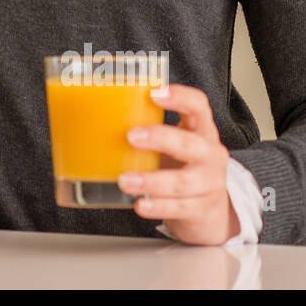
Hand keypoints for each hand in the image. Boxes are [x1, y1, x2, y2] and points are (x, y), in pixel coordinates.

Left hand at [117, 84, 241, 245]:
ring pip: (182, 182)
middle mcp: (210, 155)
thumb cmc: (182, 167)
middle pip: (191, 144)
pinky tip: (140, 205)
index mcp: (201, 131)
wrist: (210, 211)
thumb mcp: (172, 144)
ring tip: (124, 180)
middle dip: (160, 139)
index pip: (198, 106)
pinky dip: (158, 207)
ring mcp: (209, 184)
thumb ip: (148, 129)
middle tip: (130, 136)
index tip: (154, 94)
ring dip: (151, 181)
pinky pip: (179, 208)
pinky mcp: (202, 210)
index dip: (180, 98)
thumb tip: (95, 114)